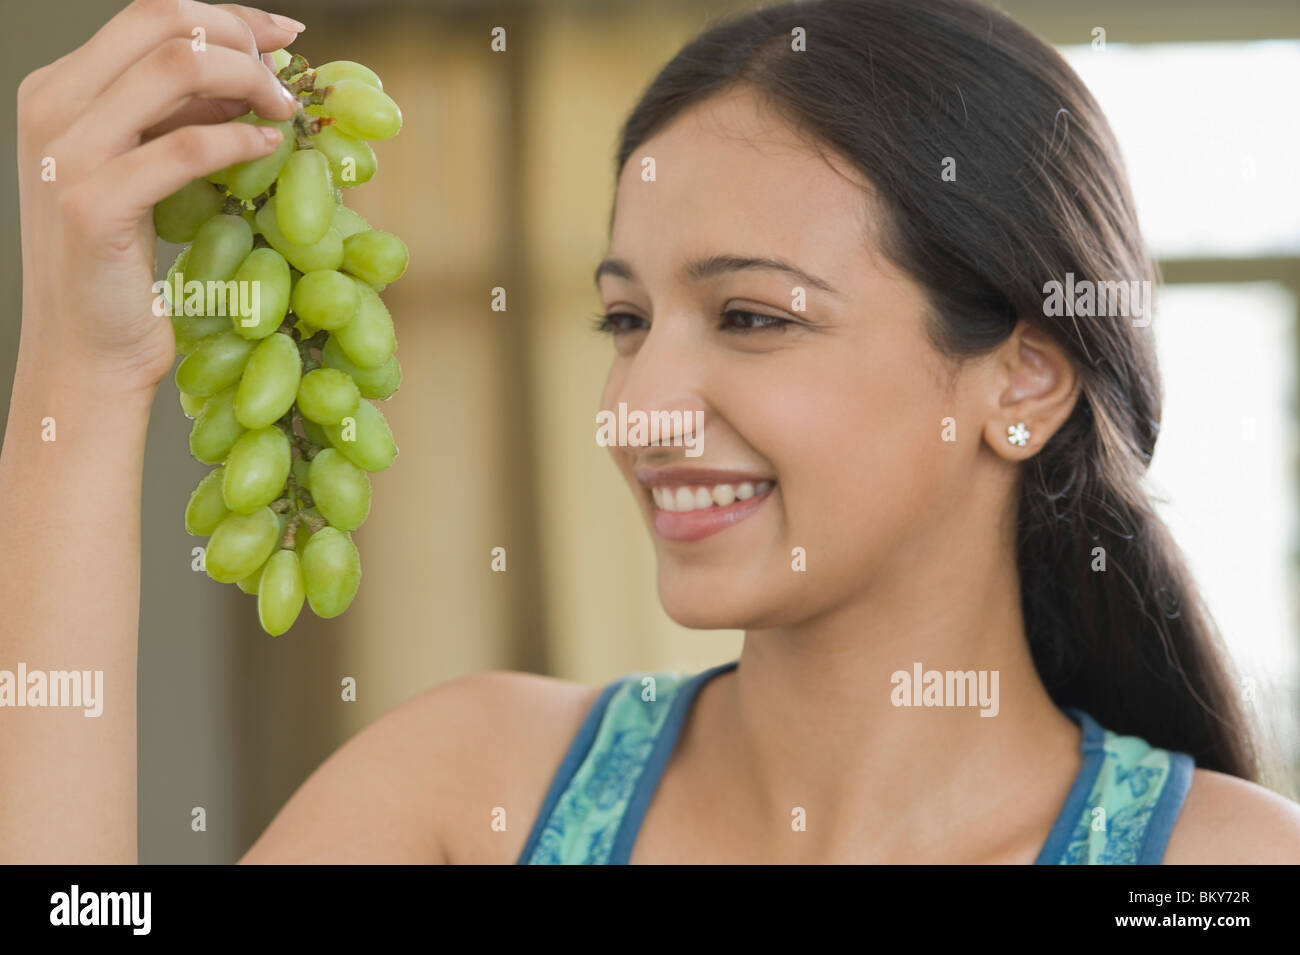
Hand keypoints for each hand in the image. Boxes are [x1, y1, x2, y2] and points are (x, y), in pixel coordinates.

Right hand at [15, 0, 304, 396]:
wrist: (87, 350)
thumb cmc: (120, 266)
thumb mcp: (144, 172)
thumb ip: (175, 117)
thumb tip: (246, 71)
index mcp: (58, 90)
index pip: (148, 16)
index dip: (226, 17)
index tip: (283, 36)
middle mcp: (52, 107)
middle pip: (161, 23)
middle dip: (241, 37)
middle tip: (291, 75)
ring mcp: (67, 153)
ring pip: (176, 68)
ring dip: (250, 81)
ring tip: (288, 113)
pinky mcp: (94, 204)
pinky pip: (187, 148)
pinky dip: (242, 141)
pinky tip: (272, 150)